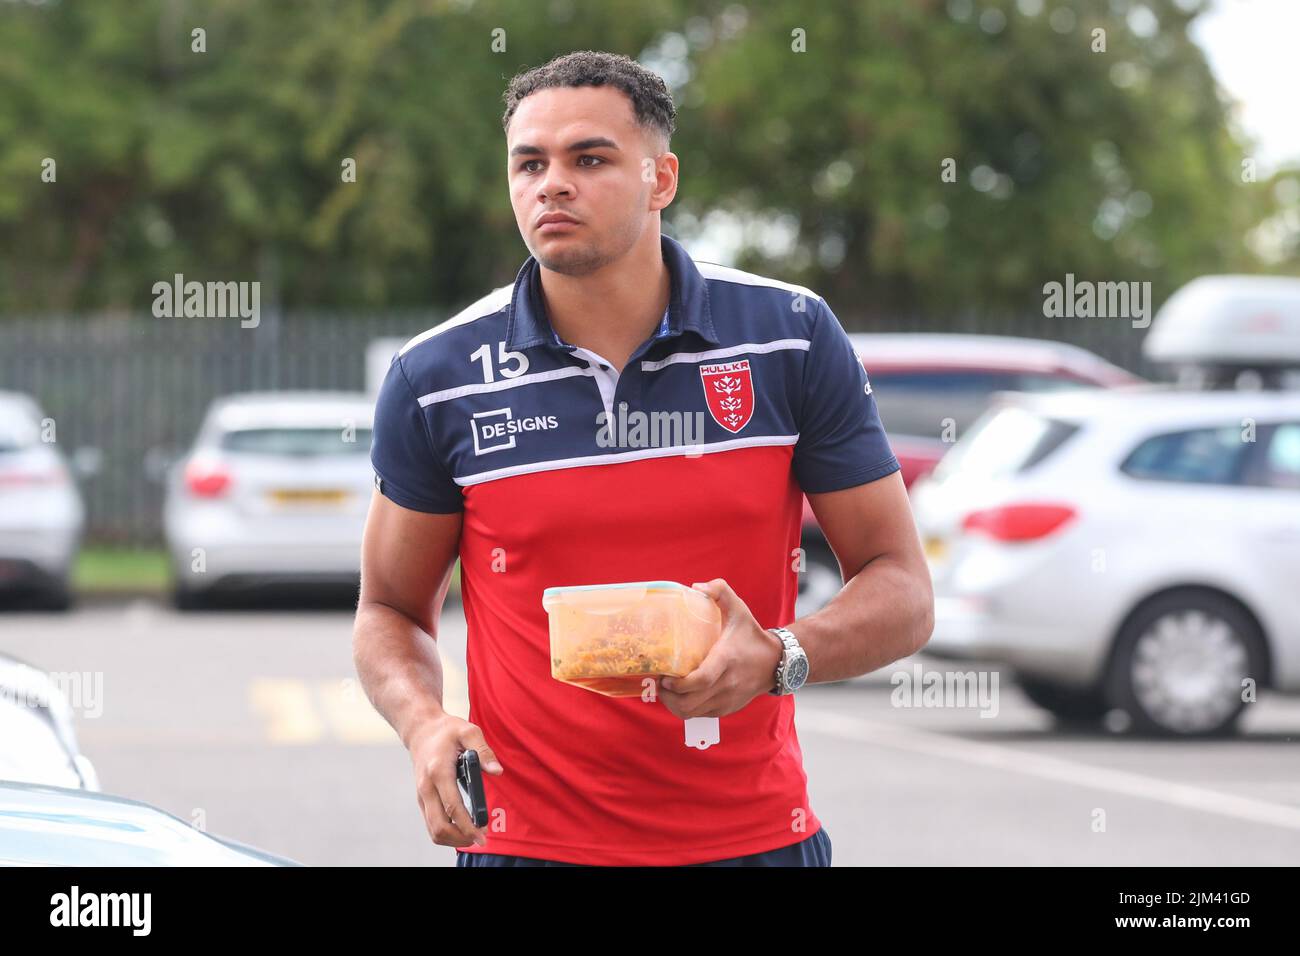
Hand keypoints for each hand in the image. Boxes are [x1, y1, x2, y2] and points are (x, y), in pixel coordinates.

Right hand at [407, 713, 503, 847]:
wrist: (421, 730)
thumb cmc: (447, 731)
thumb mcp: (468, 731)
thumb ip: (484, 751)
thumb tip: (497, 771)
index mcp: (438, 771)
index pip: (452, 808)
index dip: (468, 826)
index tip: (483, 834)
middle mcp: (426, 787)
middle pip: (439, 827)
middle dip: (461, 838)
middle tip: (481, 839)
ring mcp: (421, 795)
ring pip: (433, 830)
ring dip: (453, 839)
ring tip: (473, 836)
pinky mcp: (422, 799)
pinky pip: (431, 824)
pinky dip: (446, 833)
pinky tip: (462, 829)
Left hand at [656, 578, 783, 718]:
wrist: (777, 662)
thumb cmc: (752, 635)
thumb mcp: (739, 609)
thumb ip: (720, 591)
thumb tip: (696, 587)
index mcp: (726, 660)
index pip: (702, 680)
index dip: (679, 684)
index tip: (664, 677)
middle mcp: (727, 684)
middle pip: (690, 703)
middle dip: (668, 697)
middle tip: (659, 682)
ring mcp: (727, 699)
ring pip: (692, 713)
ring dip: (674, 704)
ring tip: (666, 690)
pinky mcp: (727, 708)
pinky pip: (700, 715)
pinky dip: (686, 708)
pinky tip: (681, 695)